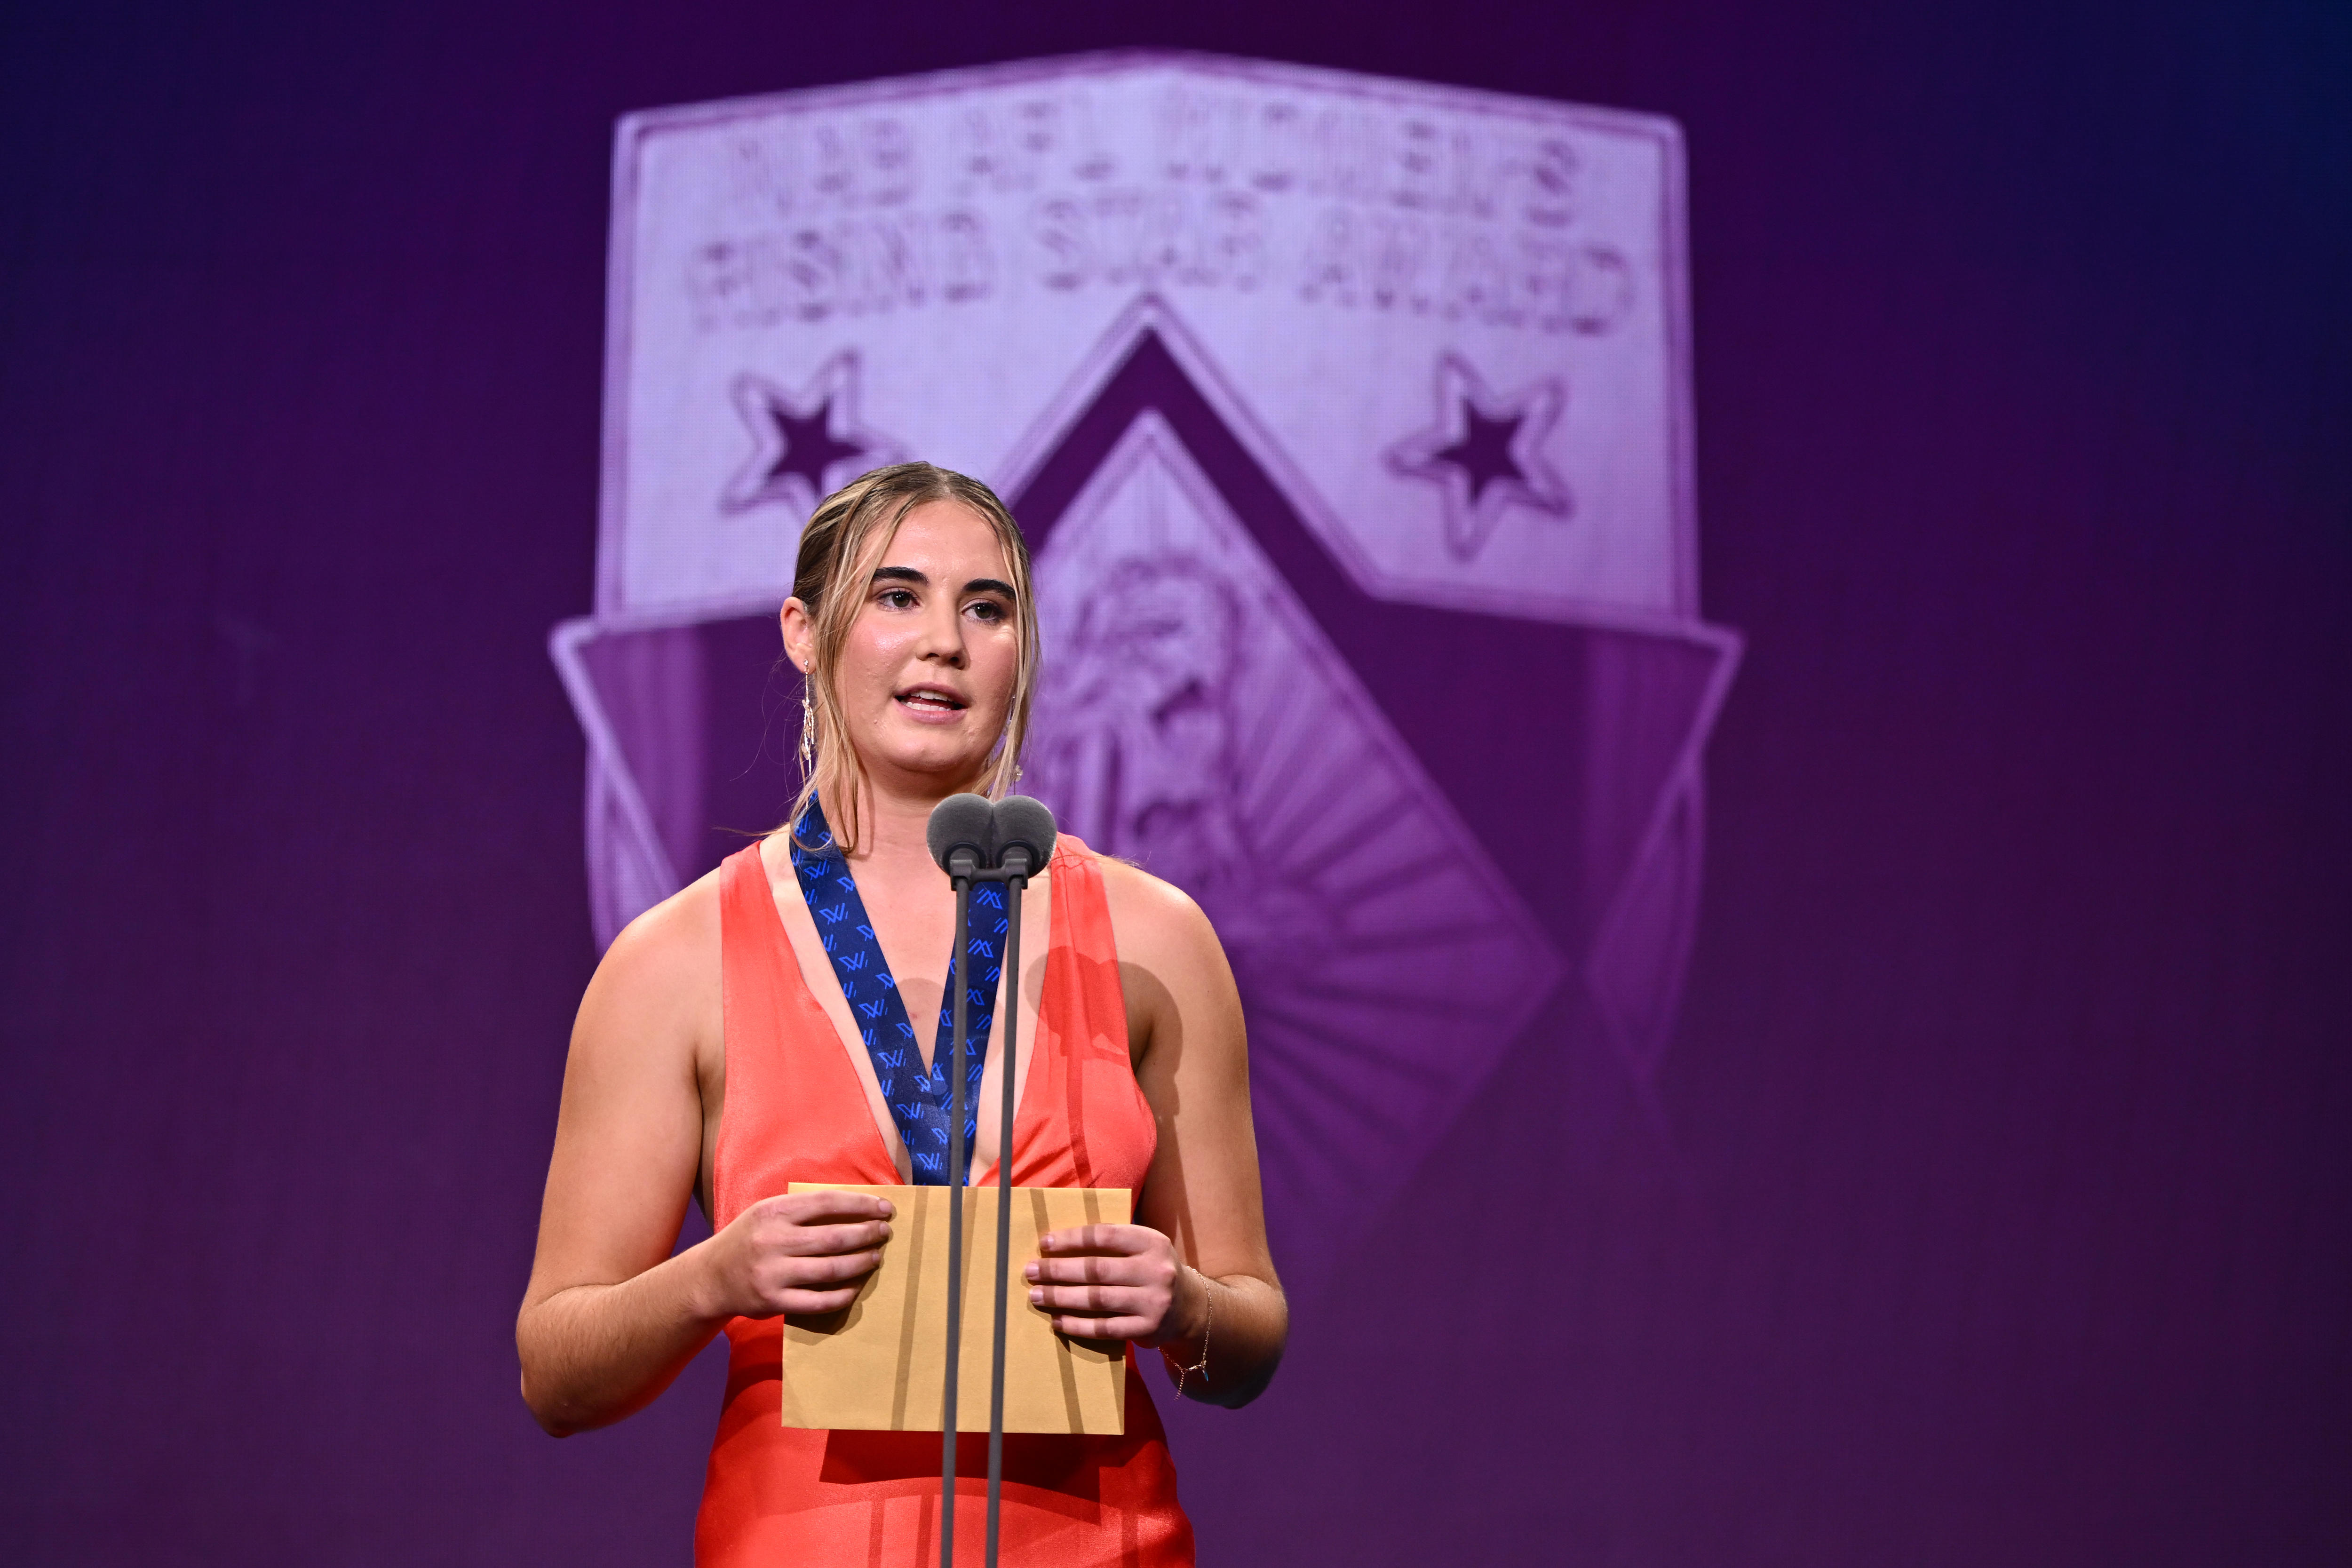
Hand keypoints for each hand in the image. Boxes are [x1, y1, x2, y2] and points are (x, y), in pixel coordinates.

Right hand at [699, 1191, 893, 1319]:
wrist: (711, 1278)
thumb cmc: (749, 1239)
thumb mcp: (768, 1214)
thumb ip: (803, 1210)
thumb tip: (855, 1208)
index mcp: (774, 1212)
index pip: (826, 1202)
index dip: (860, 1204)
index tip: (885, 1208)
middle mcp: (773, 1241)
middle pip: (834, 1238)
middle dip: (866, 1234)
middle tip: (885, 1233)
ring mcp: (773, 1273)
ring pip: (830, 1270)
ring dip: (860, 1263)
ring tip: (875, 1256)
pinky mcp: (774, 1301)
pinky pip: (818, 1301)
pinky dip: (842, 1295)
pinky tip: (856, 1288)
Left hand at [1024, 1224, 1199, 1344]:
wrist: (1188, 1307)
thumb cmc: (1151, 1270)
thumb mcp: (1143, 1248)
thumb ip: (1112, 1244)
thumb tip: (1058, 1244)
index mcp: (1152, 1242)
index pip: (1106, 1235)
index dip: (1072, 1239)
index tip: (1045, 1243)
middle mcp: (1156, 1271)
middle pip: (1097, 1269)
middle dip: (1059, 1270)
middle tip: (1030, 1271)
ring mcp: (1153, 1302)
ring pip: (1097, 1299)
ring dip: (1062, 1297)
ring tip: (1036, 1295)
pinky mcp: (1146, 1329)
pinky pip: (1105, 1328)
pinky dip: (1077, 1325)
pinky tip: (1057, 1321)